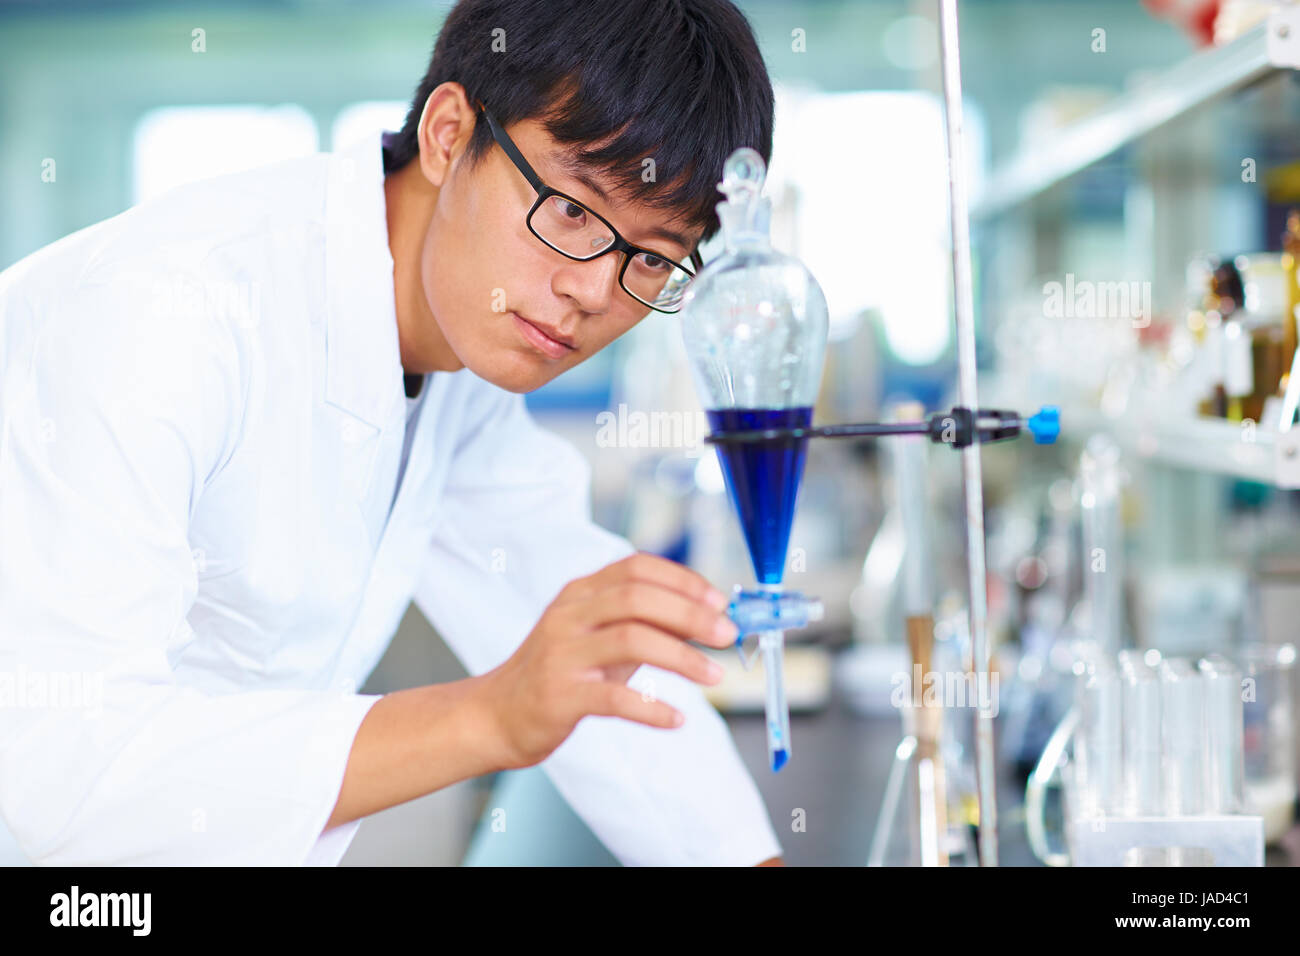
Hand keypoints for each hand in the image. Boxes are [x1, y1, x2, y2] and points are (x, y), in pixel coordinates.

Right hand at [482, 552, 738, 769]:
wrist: (497, 714)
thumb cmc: (560, 672)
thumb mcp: (599, 637)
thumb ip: (644, 623)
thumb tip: (706, 617)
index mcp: (581, 593)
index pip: (636, 567)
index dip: (682, 579)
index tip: (719, 600)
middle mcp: (569, 616)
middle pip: (636, 598)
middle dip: (690, 613)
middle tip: (726, 634)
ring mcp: (562, 655)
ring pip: (631, 640)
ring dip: (681, 657)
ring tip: (714, 675)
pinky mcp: (559, 697)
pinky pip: (612, 698)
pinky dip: (651, 708)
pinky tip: (676, 719)